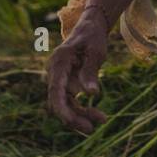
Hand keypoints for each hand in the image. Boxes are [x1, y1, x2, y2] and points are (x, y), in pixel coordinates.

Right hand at [47, 8, 108, 134]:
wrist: (90, 27)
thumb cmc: (93, 37)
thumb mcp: (96, 51)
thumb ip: (91, 71)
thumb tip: (92, 94)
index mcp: (58, 63)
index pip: (55, 92)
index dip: (63, 110)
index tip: (74, 123)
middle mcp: (54, 73)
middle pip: (58, 102)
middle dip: (73, 117)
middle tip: (93, 128)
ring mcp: (59, 80)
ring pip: (65, 105)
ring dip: (80, 115)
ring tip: (101, 120)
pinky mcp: (66, 84)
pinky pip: (71, 102)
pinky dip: (83, 109)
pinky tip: (98, 115)